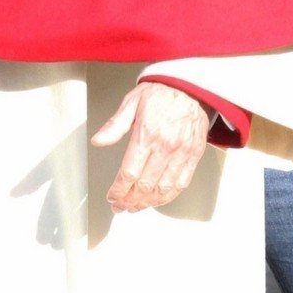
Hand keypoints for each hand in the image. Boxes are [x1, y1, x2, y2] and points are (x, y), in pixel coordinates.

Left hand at [91, 82, 208, 212]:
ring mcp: (182, 153)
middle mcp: (165, 146)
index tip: (112, 196)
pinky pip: (181, 184)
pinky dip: (168, 197)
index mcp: (147, 133)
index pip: (129, 173)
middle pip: (144, 186)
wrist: (190, 86)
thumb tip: (98, 140)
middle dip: (129, 201)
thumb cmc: (161, 92)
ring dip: (147, 203)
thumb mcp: (132, 102)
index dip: (118, 190)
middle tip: (120, 206)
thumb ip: (115, 125)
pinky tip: (157, 199)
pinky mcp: (194, 155)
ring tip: (136, 206)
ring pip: (163, 189)